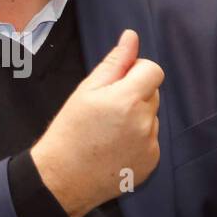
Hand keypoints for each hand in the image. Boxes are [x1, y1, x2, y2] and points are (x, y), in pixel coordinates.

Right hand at [31, 29, 162, 216]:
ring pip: (152, 117)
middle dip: (135, 95)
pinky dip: (138, 140)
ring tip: (108, 132)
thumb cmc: (69, 132)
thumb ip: (114, 62)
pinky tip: (115, 147)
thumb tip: (131, 37)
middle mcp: (143, 122)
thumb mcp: (86, 91)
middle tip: (107, 110)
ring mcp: (149, 145)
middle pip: (153, 93)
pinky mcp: (151, 162)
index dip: (137, 72)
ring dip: (137, 118)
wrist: (63, 178)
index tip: (120, 82)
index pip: (154, 71)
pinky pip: (151, 140)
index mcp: (127, 100)